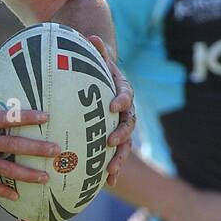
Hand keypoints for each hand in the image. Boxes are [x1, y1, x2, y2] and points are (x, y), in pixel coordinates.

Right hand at [0, 57, 60, 198]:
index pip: (8, 118)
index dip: (29, 117)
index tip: (47, 117)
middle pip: (14, 146)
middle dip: (37, 149)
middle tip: (56, 150)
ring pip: (6, 169)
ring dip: (27, 174)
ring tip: (46, 177)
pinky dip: (3, 191)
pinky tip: (17, 196)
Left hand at [87, 36, 133, 186]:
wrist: (97, 81)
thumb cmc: (92, 69)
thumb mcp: (92, 59)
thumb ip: (95, 52)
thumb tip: (92, 37)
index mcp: (121, 90)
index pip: (125, 94)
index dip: (121, 100)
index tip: (113, 106)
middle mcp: (124, 110)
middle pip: (128, 123)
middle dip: (122, 134)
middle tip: (110, 141)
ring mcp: (120, 126)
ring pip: (125, 144)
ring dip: (119, 157)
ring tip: (111, 170)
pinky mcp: (113, 140)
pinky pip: (114, 155)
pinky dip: (112, 169)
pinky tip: (106, 183)